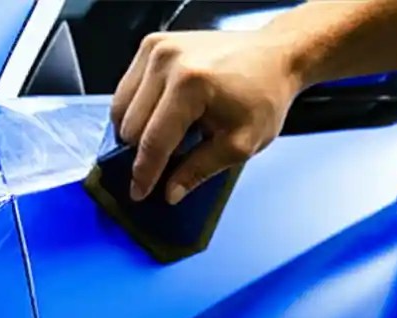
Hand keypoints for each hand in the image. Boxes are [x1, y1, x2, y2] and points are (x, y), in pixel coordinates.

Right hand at [110, 28, 303, 204]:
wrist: (275, 56)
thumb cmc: (264, 98)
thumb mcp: (240, 144)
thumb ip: (200, 170)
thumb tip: (169, 193)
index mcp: (190, 84)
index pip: (153, 140)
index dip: (144, 173)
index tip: (138, 193)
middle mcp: (166, 60)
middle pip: (131, 126)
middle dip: (142, 152)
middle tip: (164, 165)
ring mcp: (156, 47)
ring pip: (121, 108)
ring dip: (136, 131)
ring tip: (165, 139)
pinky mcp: (152, 43)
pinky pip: (127, 89)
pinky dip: (136, 109)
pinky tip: (160, 117)